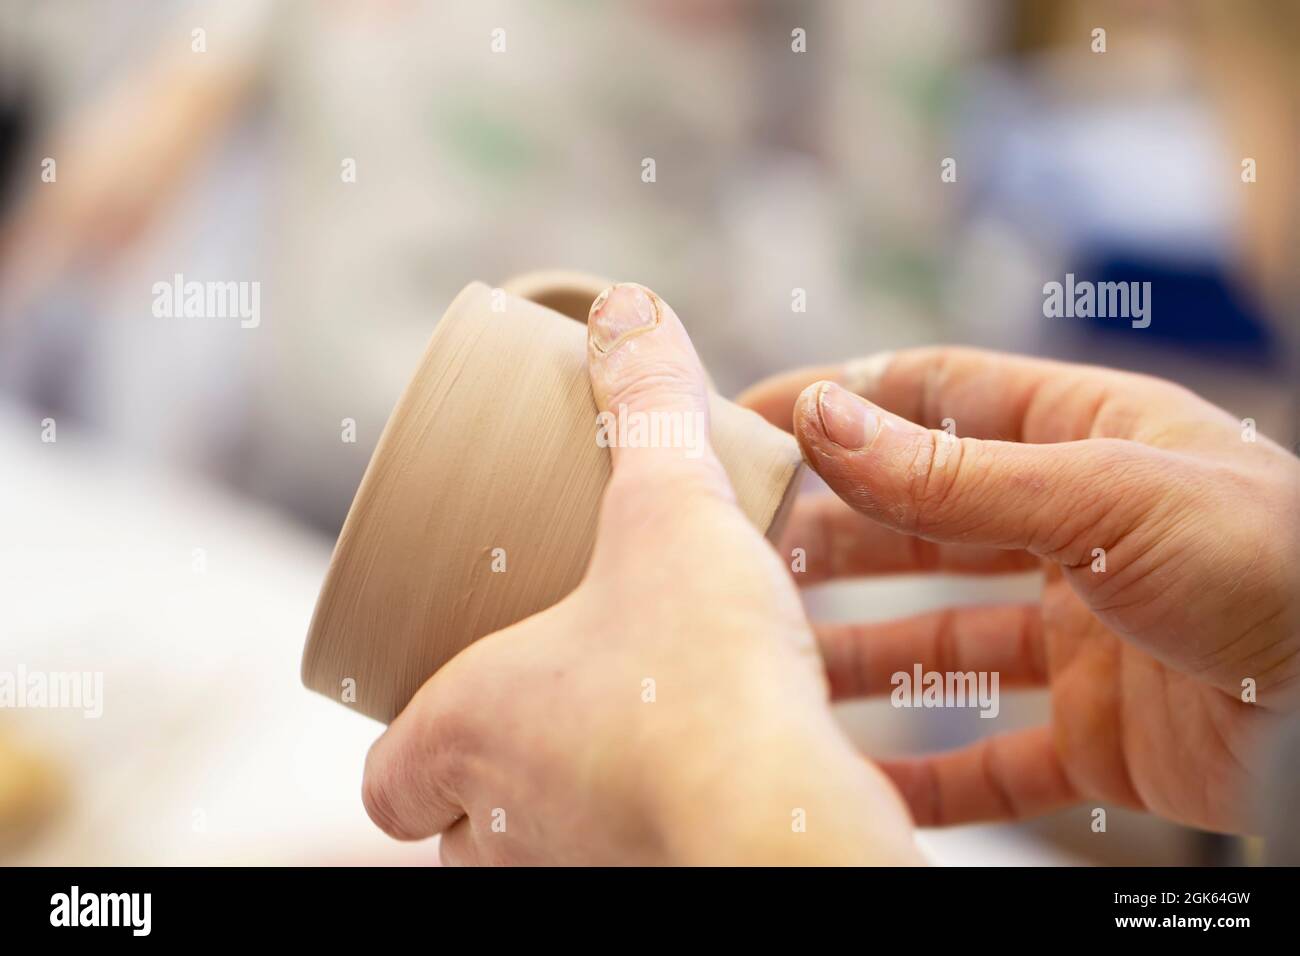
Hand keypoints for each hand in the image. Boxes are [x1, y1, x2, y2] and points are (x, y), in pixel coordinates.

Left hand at [362, 285, 921, 864]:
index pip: (387, 779)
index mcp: (469, 735)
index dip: (406, 747)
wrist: (788, 816)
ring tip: (622, 743)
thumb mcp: (671, 511)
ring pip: (534, 861)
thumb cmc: (701, 675)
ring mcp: (575, 877)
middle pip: (459, 827)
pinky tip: (695, 781)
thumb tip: (627, 309)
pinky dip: (639, 829)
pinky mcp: (649, 896)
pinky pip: (618, 865)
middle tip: (544, 709)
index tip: (445, 703)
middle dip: (488, 777)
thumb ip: (649, 406)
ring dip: (562, 808)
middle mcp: (506, 832)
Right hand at [740, 348, 1298, 833]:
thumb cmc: (1271, 563)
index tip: (749, 421)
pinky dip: (931, 776)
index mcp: (1089, 439)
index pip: (937, 398)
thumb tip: (821, 419)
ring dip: (863, 660)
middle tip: (743, 555)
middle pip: (923, 525)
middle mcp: (1079, 532)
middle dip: (833, 540)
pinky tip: (866, 779)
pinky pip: (996, 759)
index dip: (842, 403)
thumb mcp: (1101, 497)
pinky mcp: (1103, 734)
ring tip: (778, 668)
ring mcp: (1087, 635)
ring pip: (944, 643)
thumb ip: (952, 474)